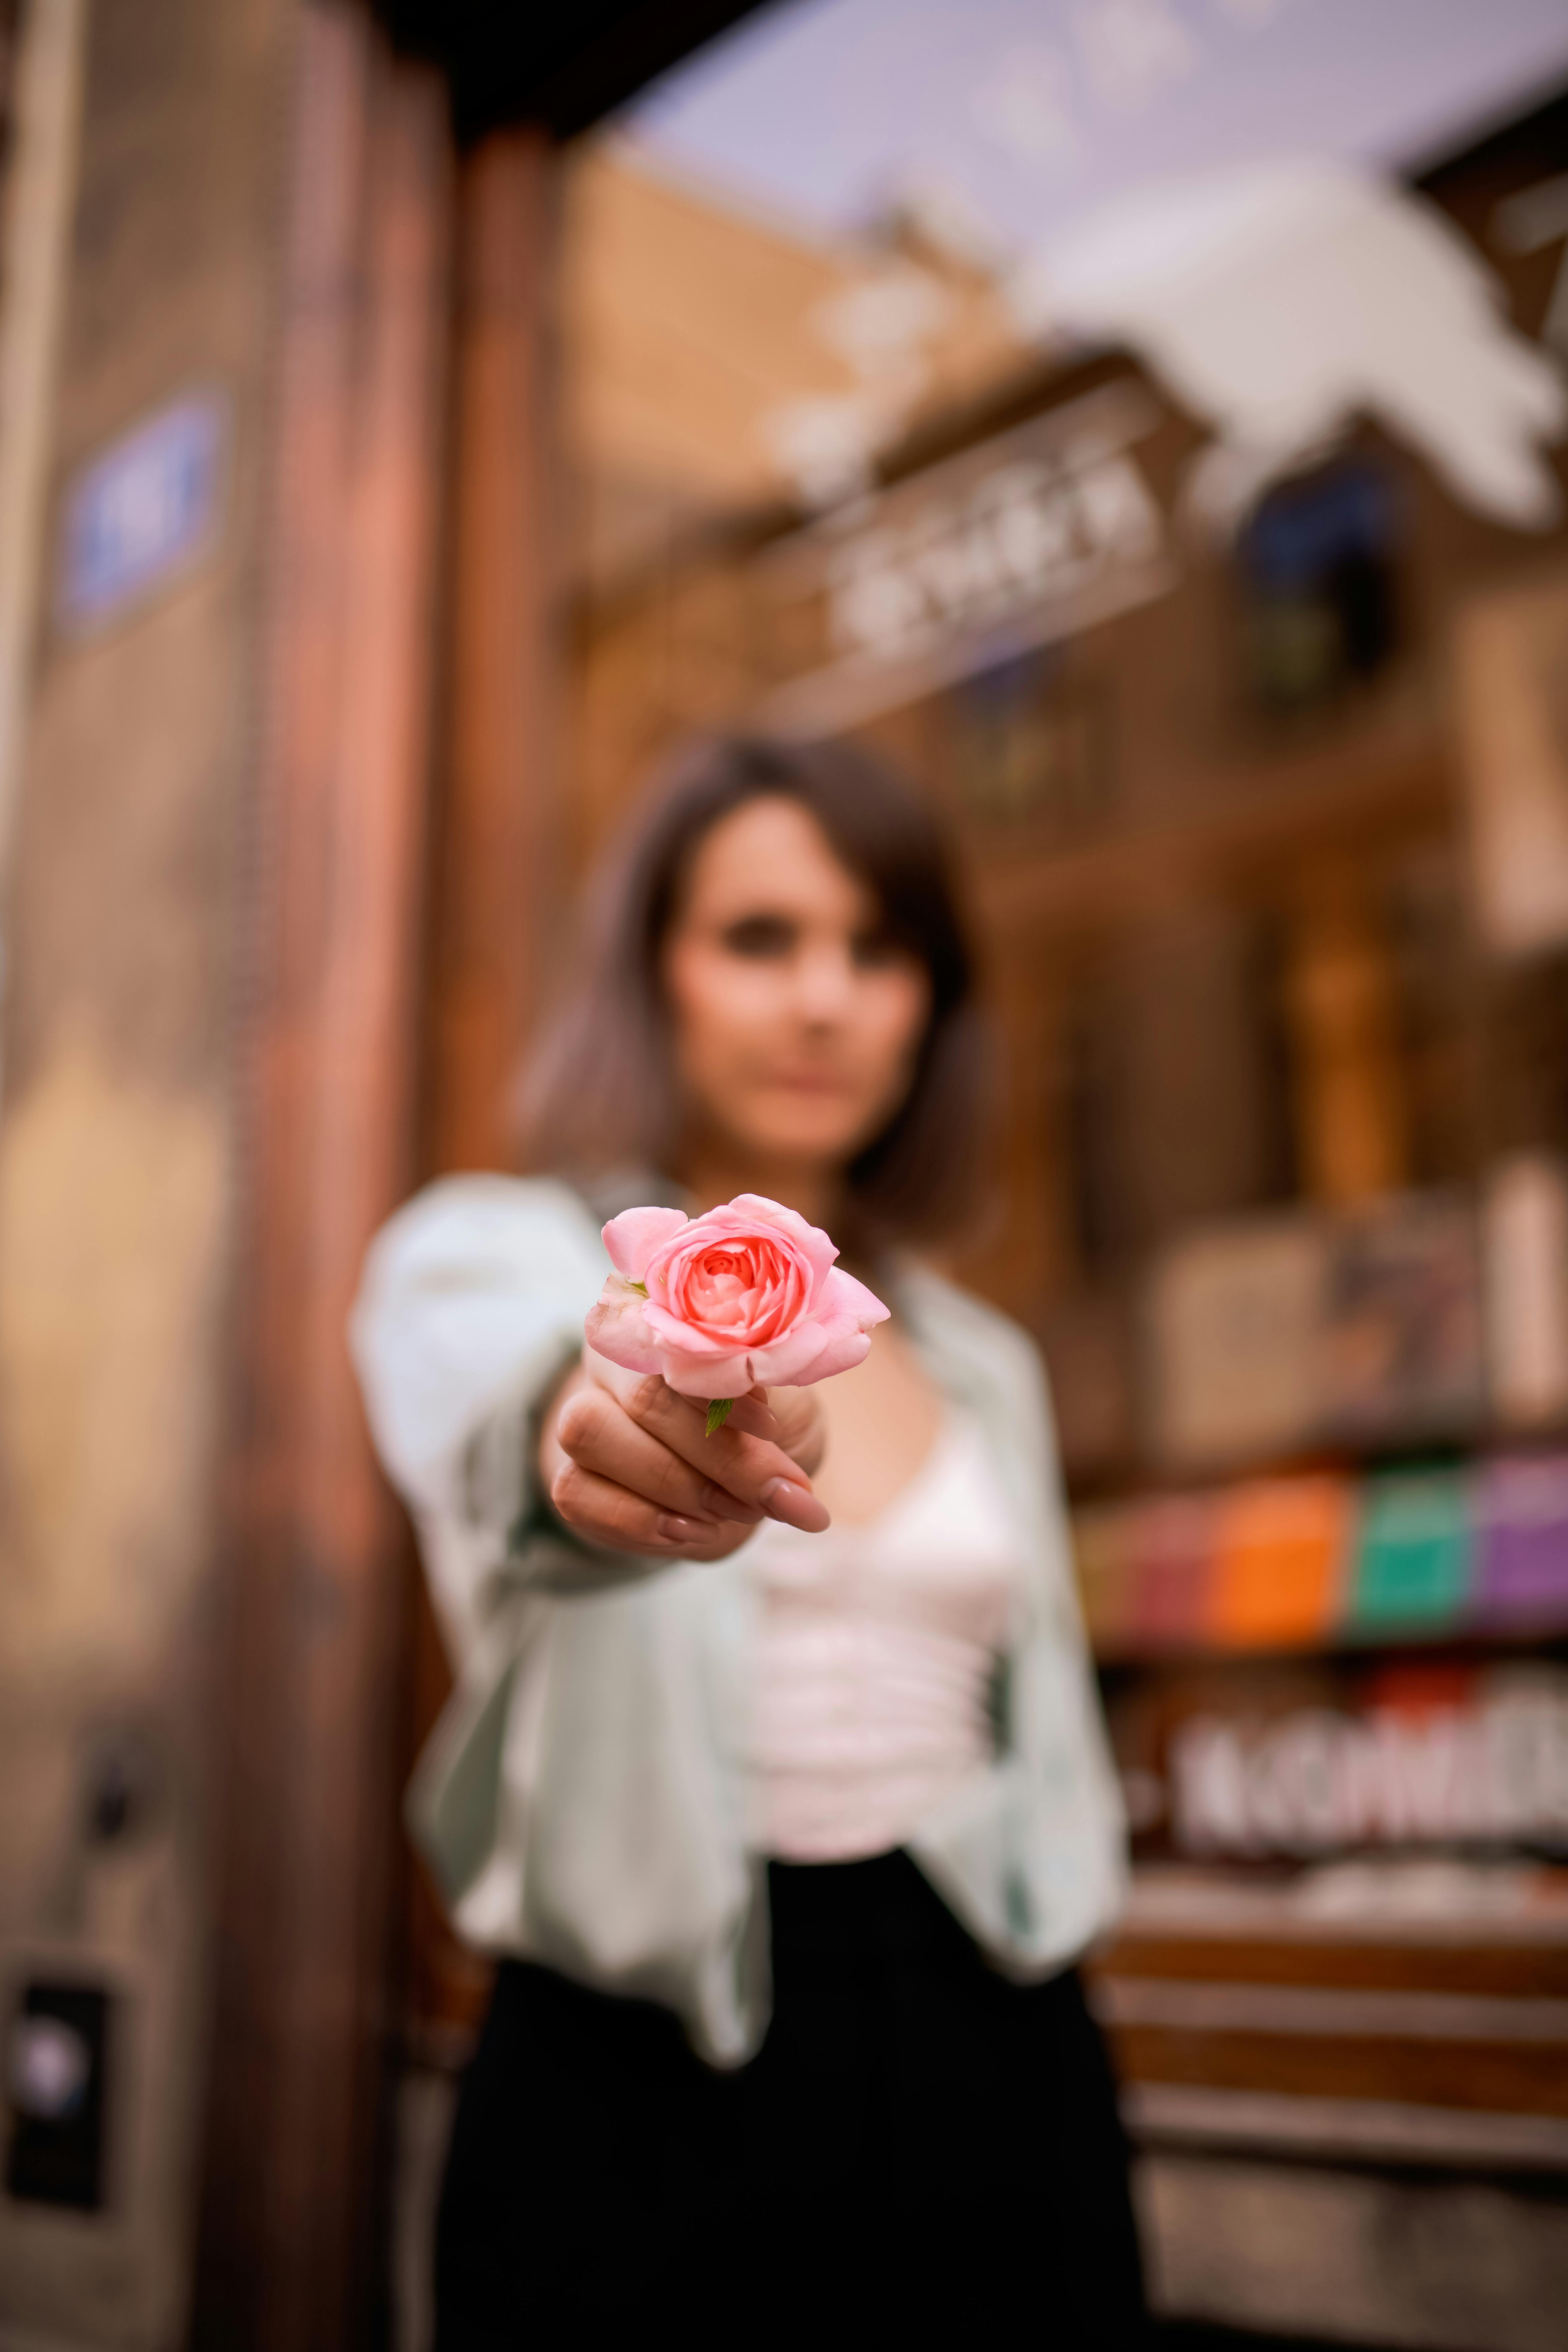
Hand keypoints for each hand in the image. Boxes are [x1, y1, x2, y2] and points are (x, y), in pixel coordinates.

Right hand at [540, 1348, 828, 1560]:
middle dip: (716, 1458)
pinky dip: (636, 1522)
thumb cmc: (759, 1433)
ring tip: (726, 1514)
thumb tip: (792, 1495)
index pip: (683, 1345)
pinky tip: (684, 1532)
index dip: (725, 1391)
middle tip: (765, 1497)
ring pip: (590, 1437)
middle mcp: (612, 1363)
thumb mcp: (786, 1419)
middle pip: (643, 1399)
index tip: (772, 1429)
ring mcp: (578, 1418)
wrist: (724, 1482)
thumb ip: (784, 1438)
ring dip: (671, 1488)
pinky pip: (573, 1493)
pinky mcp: (568, 1477)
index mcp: (670, 1329)